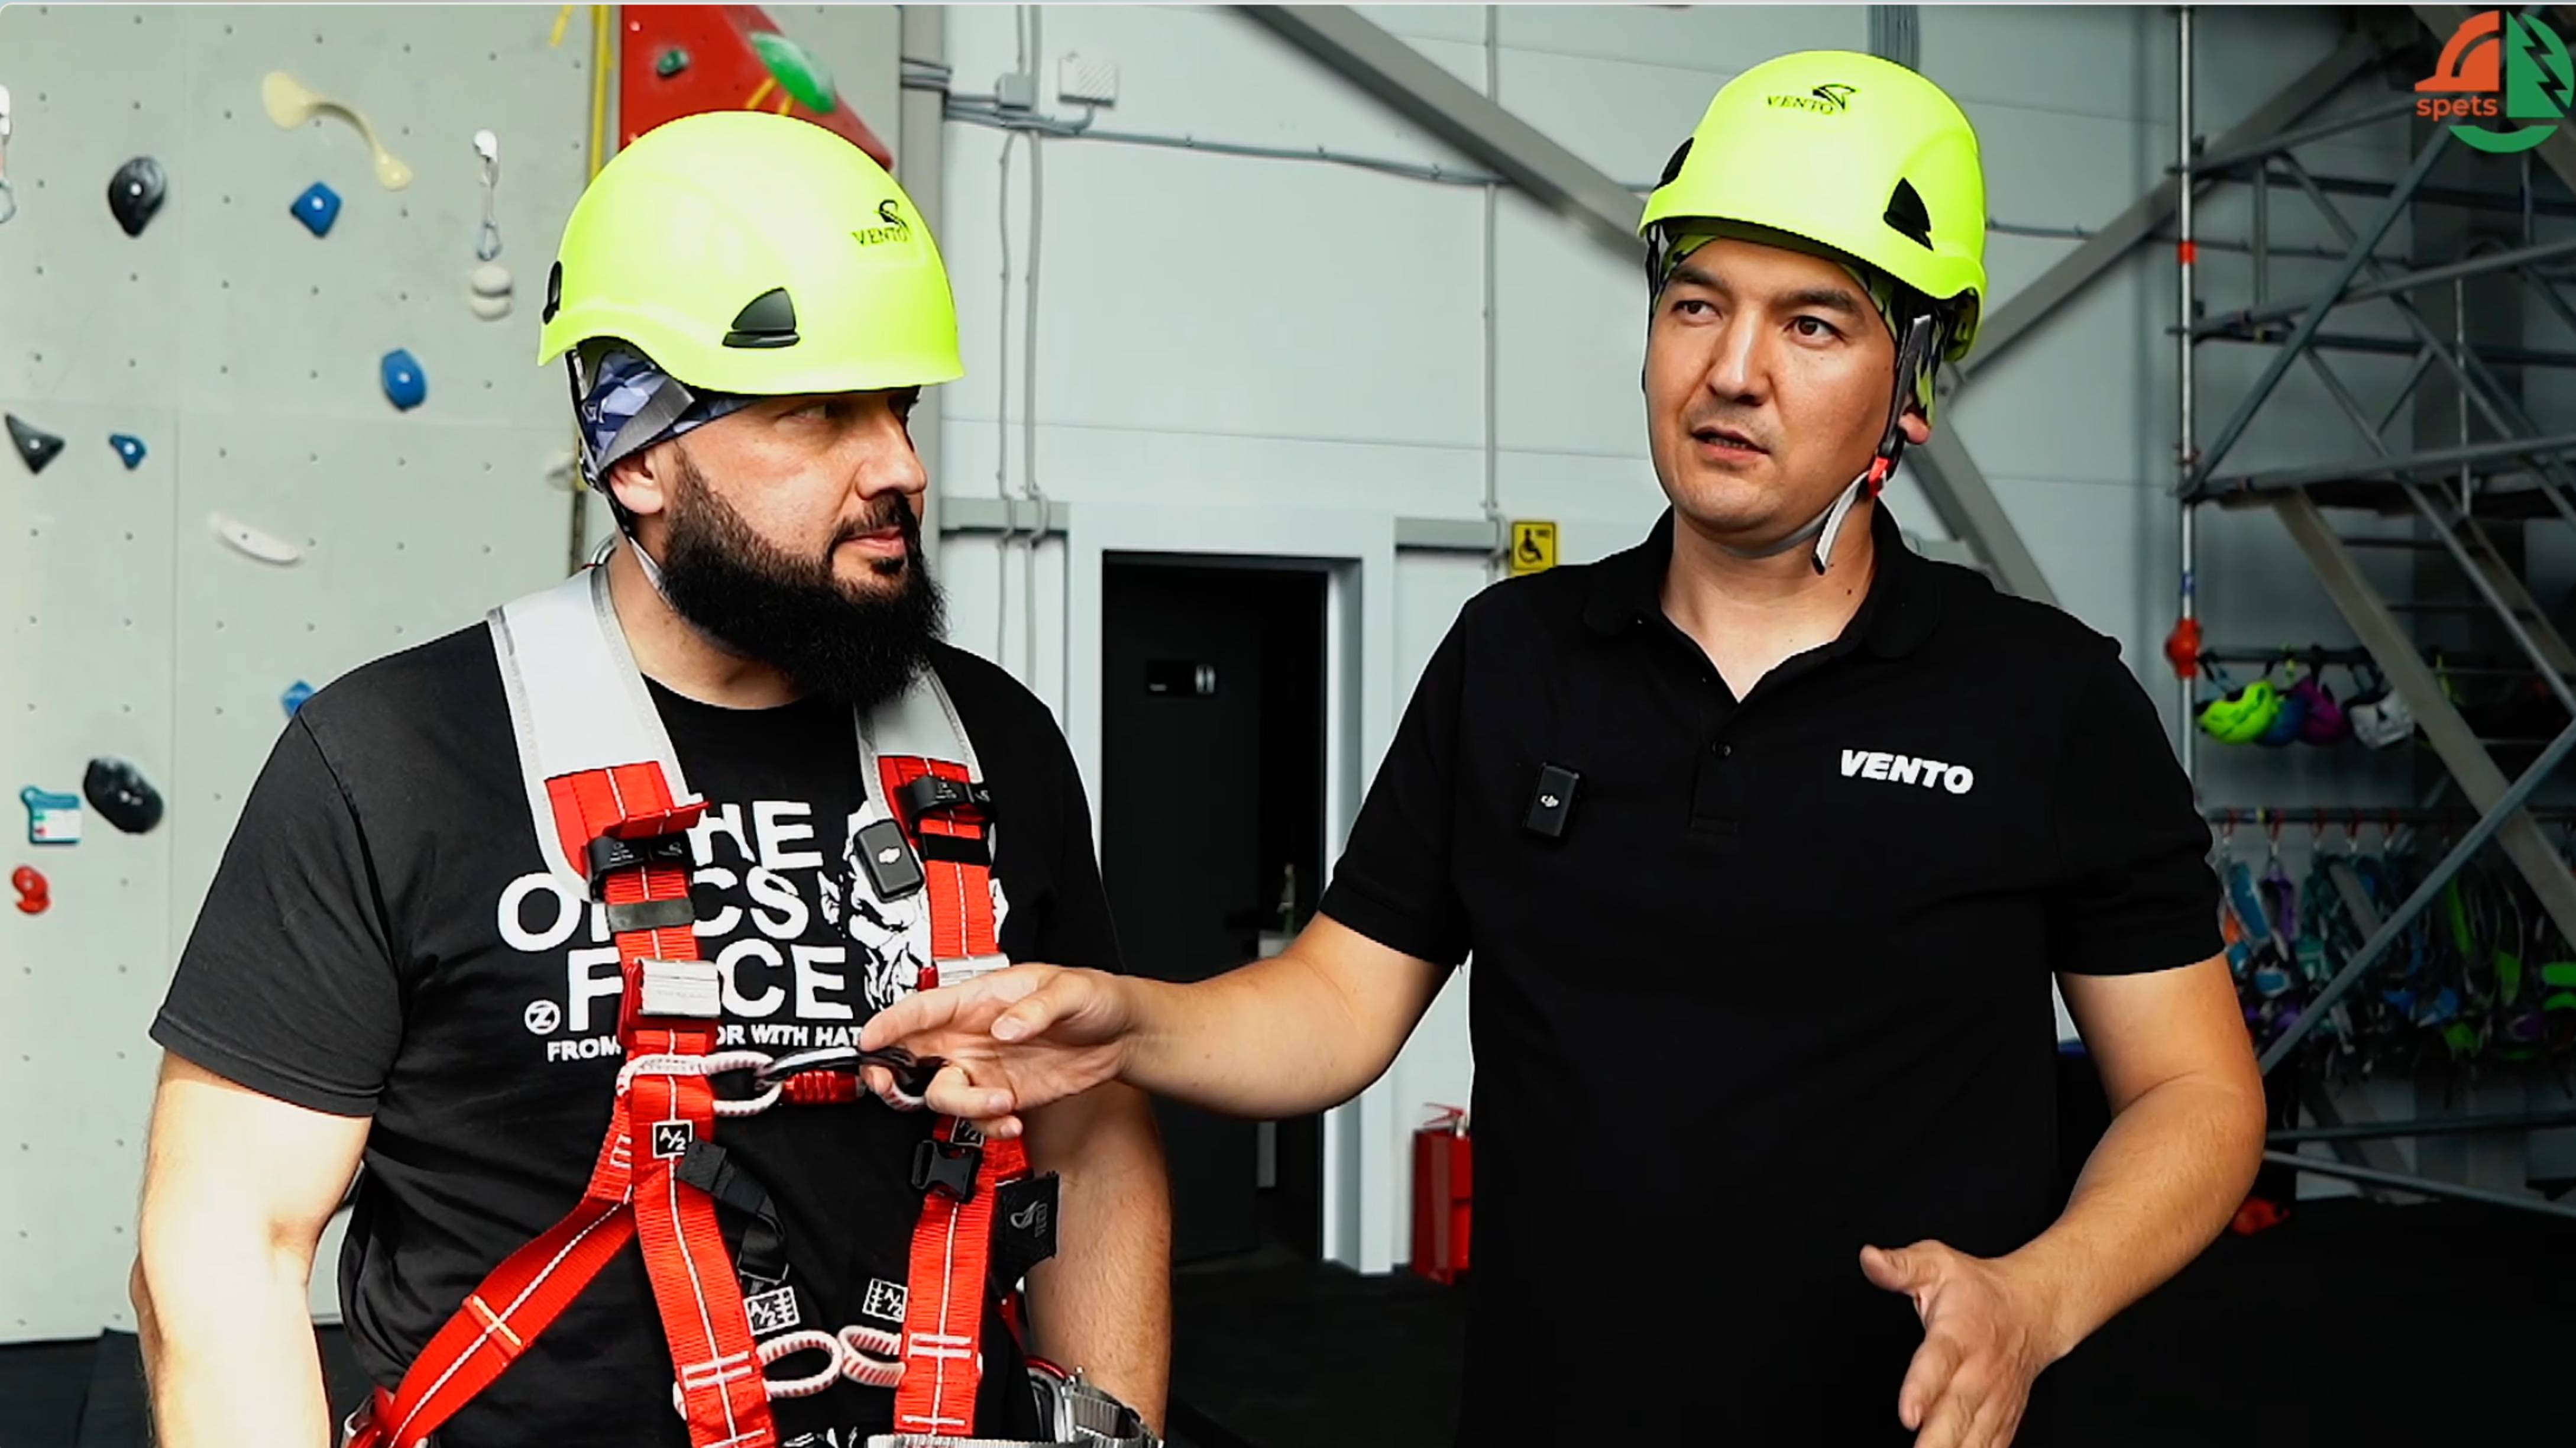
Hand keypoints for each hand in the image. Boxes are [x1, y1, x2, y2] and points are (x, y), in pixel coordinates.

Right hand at [855, 962, 1140, 1138]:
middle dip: (895, 1076)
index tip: (869, 1040)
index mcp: (978, 999)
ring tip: (1002, 1101)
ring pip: (942, 1094)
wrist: (1123, 1035)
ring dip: (964, 1105)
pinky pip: (977, 1118)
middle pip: (913, 1056)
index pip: (922, 1009)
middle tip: (896, 1088)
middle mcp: (971, 1035)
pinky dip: (989, 1125)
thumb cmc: (1094, 997)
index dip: (890, 1024)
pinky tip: (1013, 1119)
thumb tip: (1003, 1028)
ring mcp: (984, 1068)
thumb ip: (1035, 1008)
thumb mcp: (1070, 990)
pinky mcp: (1002, 1095)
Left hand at [1860, 1241, 2063, 1447]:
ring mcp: (1992, 1401)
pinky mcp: (2002, 1420)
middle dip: (1934, 1443)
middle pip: (1955, 1415)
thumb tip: (1870, 1258)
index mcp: (1958, 1334)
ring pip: (1974, 1441)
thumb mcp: (1937, 1263)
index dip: (1923, 1390)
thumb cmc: (1978, 1291)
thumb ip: (1901, 1266)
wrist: (2033, 1312)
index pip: (1938, 1363)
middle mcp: (1978, 1373)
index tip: (1908, 1414)